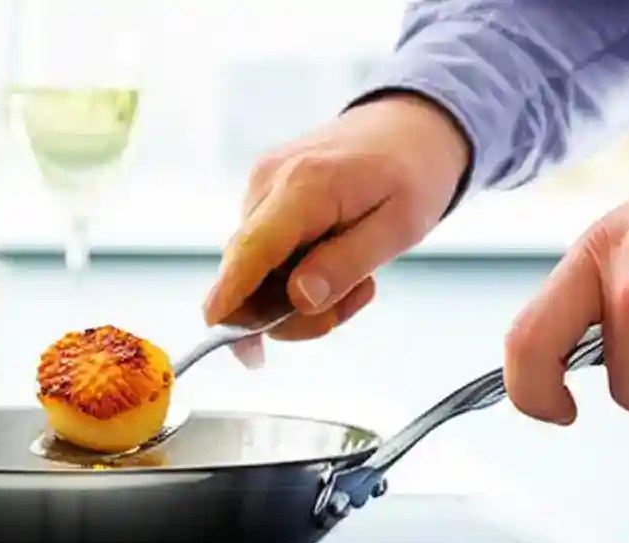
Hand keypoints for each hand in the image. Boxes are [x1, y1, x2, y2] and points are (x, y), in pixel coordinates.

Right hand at [201, 93, 470, 366]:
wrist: (408, 125)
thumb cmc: (411, 172)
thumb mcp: (400, 227)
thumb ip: (347, 264)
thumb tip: (299, 298)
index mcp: (306, 186)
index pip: (252, 249)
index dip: (231, 295)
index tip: (217, 330)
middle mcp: (268, 182)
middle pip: (247, 271)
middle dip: (289, 311)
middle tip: (352, 303)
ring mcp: (259, 187)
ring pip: (254, 270)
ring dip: (297, 294)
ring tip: (356, 278)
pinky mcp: (260, 196)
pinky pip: (261, 255)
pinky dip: (292, 273)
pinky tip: (334, 259)